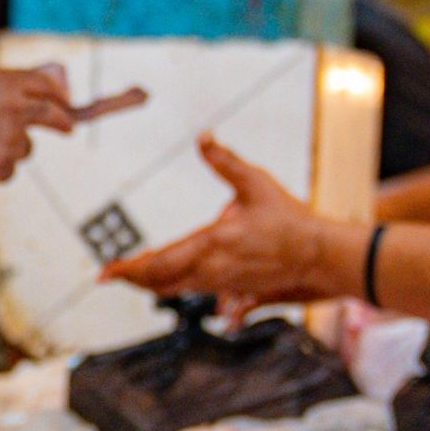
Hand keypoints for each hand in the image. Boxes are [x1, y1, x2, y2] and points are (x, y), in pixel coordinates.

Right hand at [0, 65, 146, 184]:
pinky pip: (8, 170)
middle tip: (66, 127)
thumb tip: (55, 77)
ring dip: (9, 147)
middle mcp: (16, 110)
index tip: (64, 103)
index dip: (59, 96)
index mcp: (9, 84)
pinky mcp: (0, 167)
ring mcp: (10, 141)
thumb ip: (12, 82)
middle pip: (55, 117)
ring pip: (25, 149)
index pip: (50, 87)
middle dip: (64, 122)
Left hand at [102, 136, 354, 315]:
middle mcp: (212, 271)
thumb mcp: (256, 184)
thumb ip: (224, 161)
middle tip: (113, 275)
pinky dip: (182, 287)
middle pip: (161, 281)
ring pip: (179, 289)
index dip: (128, 269)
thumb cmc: (291, 221)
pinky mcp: (238, 292)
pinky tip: (177, 286)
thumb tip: (203, 137)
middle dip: (135, 278)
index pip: (157, 262)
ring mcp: (224, 285)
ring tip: (138, 275)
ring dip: (155, 283)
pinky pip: (202, 293)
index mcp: (210, 244)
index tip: (105, 274)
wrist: (324, 259)